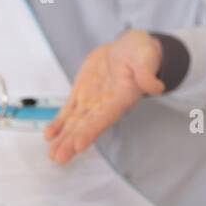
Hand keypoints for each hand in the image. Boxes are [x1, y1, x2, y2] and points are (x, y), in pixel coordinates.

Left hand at [45, 30, 166, 163]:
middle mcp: (105, 104)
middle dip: (72, 142)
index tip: (79, 145)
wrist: (129, 49)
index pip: (104, 118)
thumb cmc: (141, 54)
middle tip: (59, 157)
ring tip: (53, 153)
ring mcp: (92, 100)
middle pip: (86, 126)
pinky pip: (68, 110)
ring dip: (63, 138)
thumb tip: (156, 85)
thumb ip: (147, 72)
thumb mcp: (146, 57)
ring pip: (75, 122)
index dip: (91, 131)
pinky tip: (49, 135)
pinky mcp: (82, 93)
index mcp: (121, 97)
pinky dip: (58, 123)